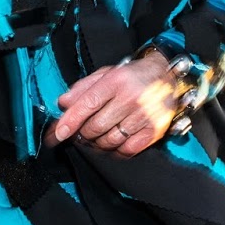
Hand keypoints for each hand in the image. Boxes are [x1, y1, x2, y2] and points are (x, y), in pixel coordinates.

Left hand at [44, 52, 181, 157]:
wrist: (166, 76)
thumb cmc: (132, 76)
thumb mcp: (106, 73)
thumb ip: (82, 88)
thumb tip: (63, 103)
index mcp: (116, 81)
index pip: (87, 104)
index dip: (70, 121)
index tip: (57, 134)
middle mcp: (131, 98)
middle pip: (96, 126)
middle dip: (81, 133)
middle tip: (78, 132)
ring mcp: (144, 116)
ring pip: (109, 141)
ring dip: (96, 144)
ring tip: (94, 137)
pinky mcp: (153, 131)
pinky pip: (127, 150)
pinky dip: (114, 150)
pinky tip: (112, 142)